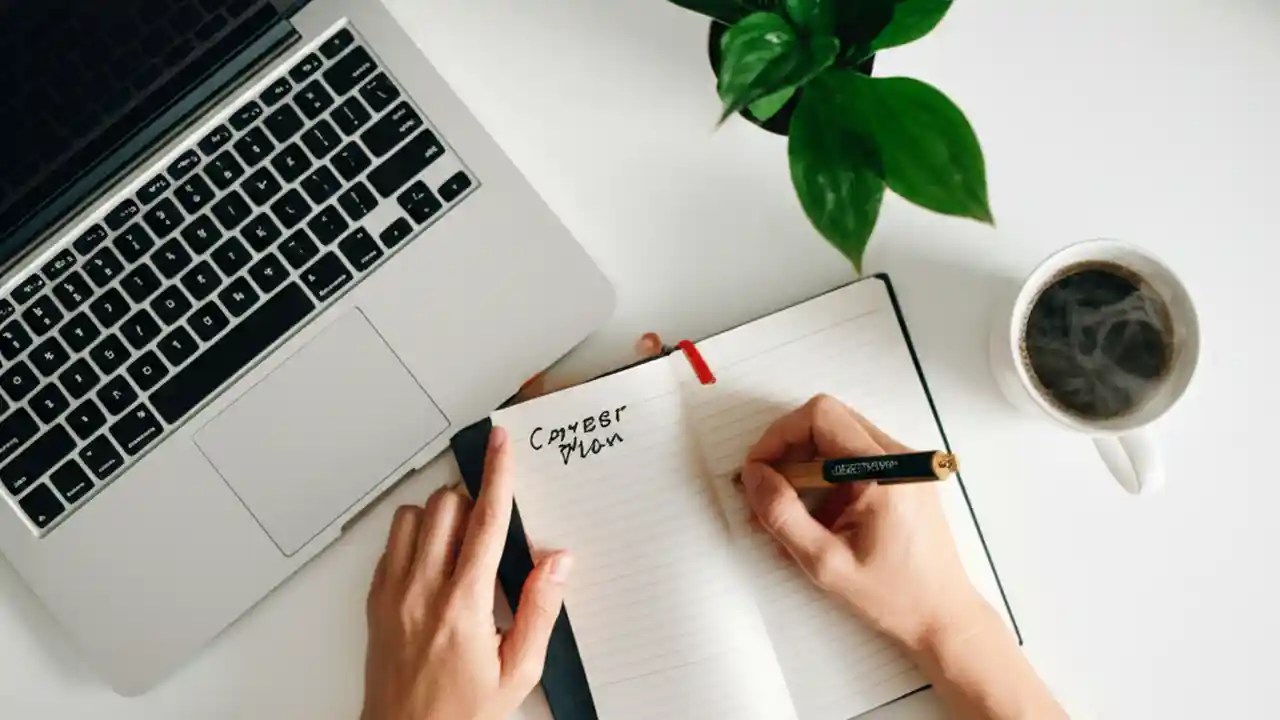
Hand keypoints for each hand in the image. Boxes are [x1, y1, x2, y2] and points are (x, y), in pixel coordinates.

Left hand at [362, 426, 573, 719]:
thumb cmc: (461, 713)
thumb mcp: (519, 671)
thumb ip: (540, 609)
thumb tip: (557, 561)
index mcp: (464, 605)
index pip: (485, 521)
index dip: (497, 474)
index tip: (501, 444)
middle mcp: (422, 591)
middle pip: (445, 507)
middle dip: (472, 502)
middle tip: (490, 526)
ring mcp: (393, 593)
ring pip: (412, 516)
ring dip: (440, 517)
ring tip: (460, 546)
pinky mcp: (374, 601)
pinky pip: (390, 542)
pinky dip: (413, 538)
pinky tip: (433, 564)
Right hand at [739, 394, 984, 651]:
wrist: (944, 617)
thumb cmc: (894, 597)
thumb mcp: (826, 564)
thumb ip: (783, 516)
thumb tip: (753, 476)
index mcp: (886, 473)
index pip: (821, 416)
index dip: (778, 436)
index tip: (758, 471)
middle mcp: (901, 458)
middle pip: (827, 421)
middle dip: (787, 451)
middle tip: (767, 493)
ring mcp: (906, 465)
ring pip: (837, 438)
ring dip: (804, 467)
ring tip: (789, 514)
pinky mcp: (905, 477)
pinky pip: (854, 458)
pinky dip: (826, 479)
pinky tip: (818, 519)